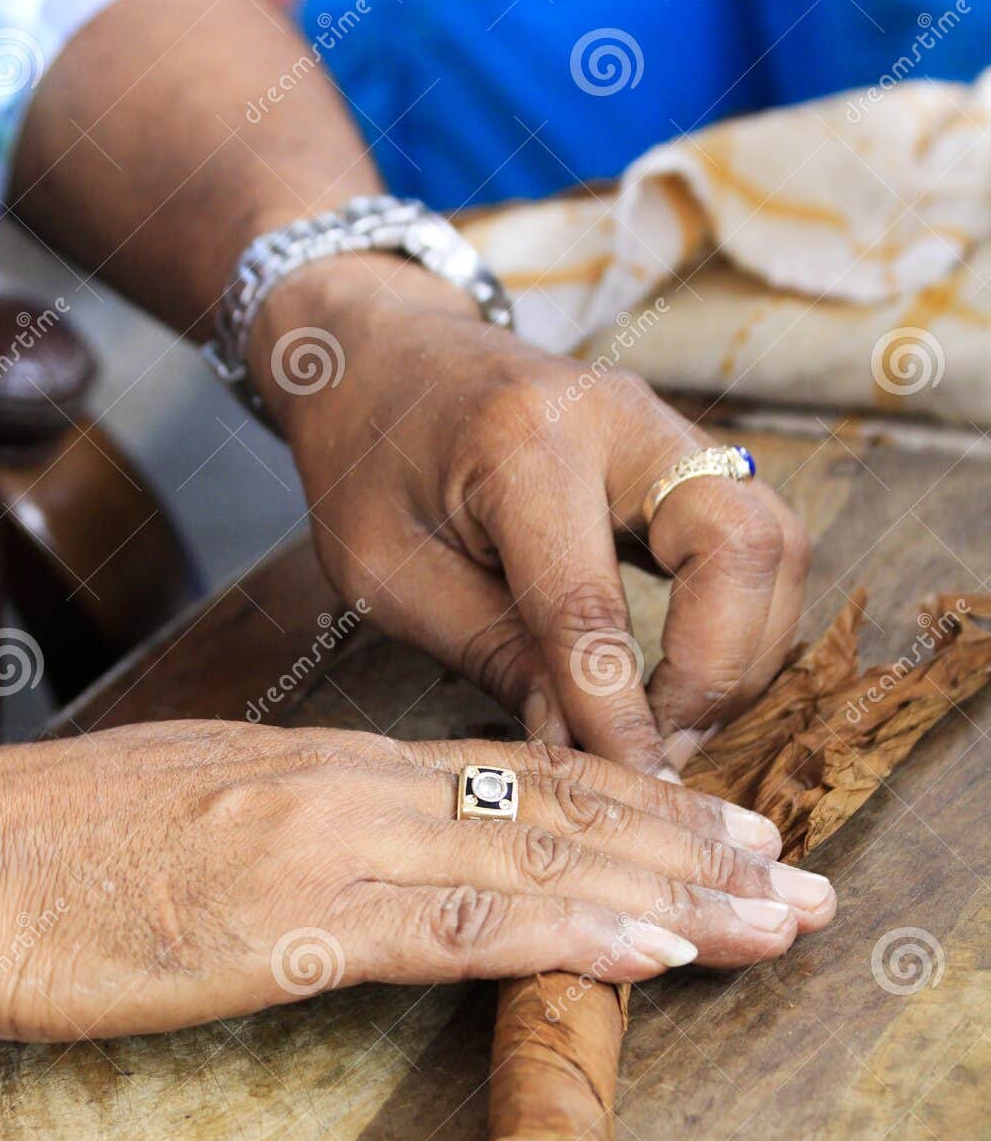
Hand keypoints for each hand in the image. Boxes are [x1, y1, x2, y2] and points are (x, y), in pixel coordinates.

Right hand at [0, 722, 832, 1042]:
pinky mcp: (294, 923)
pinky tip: (655, 948)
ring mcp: (329, 847)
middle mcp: (351, 787)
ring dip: (669, 889)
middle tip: (793, 870)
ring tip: (772, 913)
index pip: (516, 774)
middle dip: (687, 841)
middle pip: (555, 804)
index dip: (631, 801)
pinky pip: (460, 924)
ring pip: (537, 855)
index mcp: (331, 764)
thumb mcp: (206, 819)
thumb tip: (384, 863)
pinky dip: (570, 932)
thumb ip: (309, 833)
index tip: (715, 828)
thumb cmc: (58, 854)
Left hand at [254, 258, 809, 772]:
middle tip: (664, 750)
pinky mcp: (684, 450)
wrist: (381, 354)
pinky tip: (687, 677)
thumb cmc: (367, 462)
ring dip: (744, 650)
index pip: (592, 605)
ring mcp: (664, 425)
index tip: (635, 787)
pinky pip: (758, 538)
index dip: (620, 713)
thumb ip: (491, 653)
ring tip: (675, 724)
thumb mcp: (391, 574)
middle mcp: (618, 418)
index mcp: (522, 445)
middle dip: (718, 672)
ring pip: (773, 541)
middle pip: (741, 548)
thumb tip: (579, 751)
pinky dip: (742, 620)